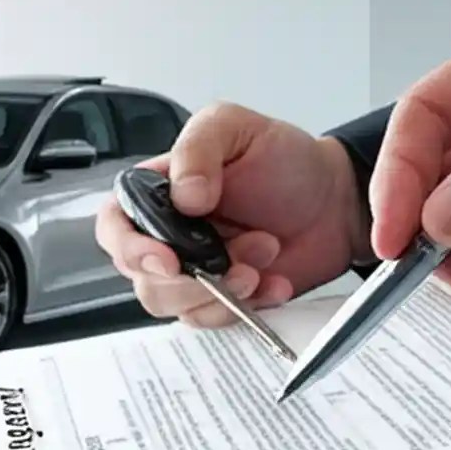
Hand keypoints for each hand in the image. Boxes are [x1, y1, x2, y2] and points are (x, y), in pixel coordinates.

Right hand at [95, 103, 369, 326]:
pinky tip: (275, 282)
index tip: (166, 260)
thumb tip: (183, 196)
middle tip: (237, 259)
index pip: (114, 227)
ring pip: (176, 307)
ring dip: (222, 292)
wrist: (336, 201)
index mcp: (156, 194)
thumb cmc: (283, 159)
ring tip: (263, 259)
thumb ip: (198, 149)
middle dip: (190, 278)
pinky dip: (249, 308)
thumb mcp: (235, 128)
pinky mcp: (223, 300)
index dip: (130, 249)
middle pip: (144, 278)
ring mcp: (194, 272)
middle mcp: (167, 237)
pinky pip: (217, 320)